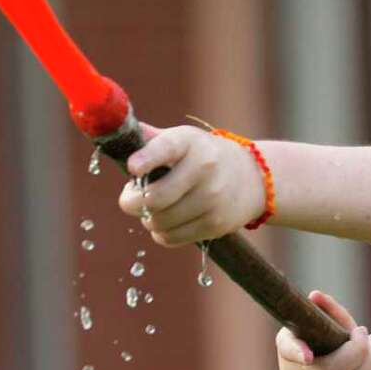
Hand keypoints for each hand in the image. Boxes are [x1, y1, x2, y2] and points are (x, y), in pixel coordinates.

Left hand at [116, 124, 264, 246]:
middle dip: (132, 201)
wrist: (252, 177)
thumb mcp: (182, 139)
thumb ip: (150, 139)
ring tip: (152, 209)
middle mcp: (204, 168)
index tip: (132, 168)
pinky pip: (171, 237)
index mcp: (189, 142)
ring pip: (159, 221)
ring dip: (147, 218)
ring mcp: (212, 198)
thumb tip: (117, 132)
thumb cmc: (203, 155)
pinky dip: (160, 233)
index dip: (146, 159)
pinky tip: (166, 221)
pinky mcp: (216, 224)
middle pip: (154, 198)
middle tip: (130, 198)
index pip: (166, 149)